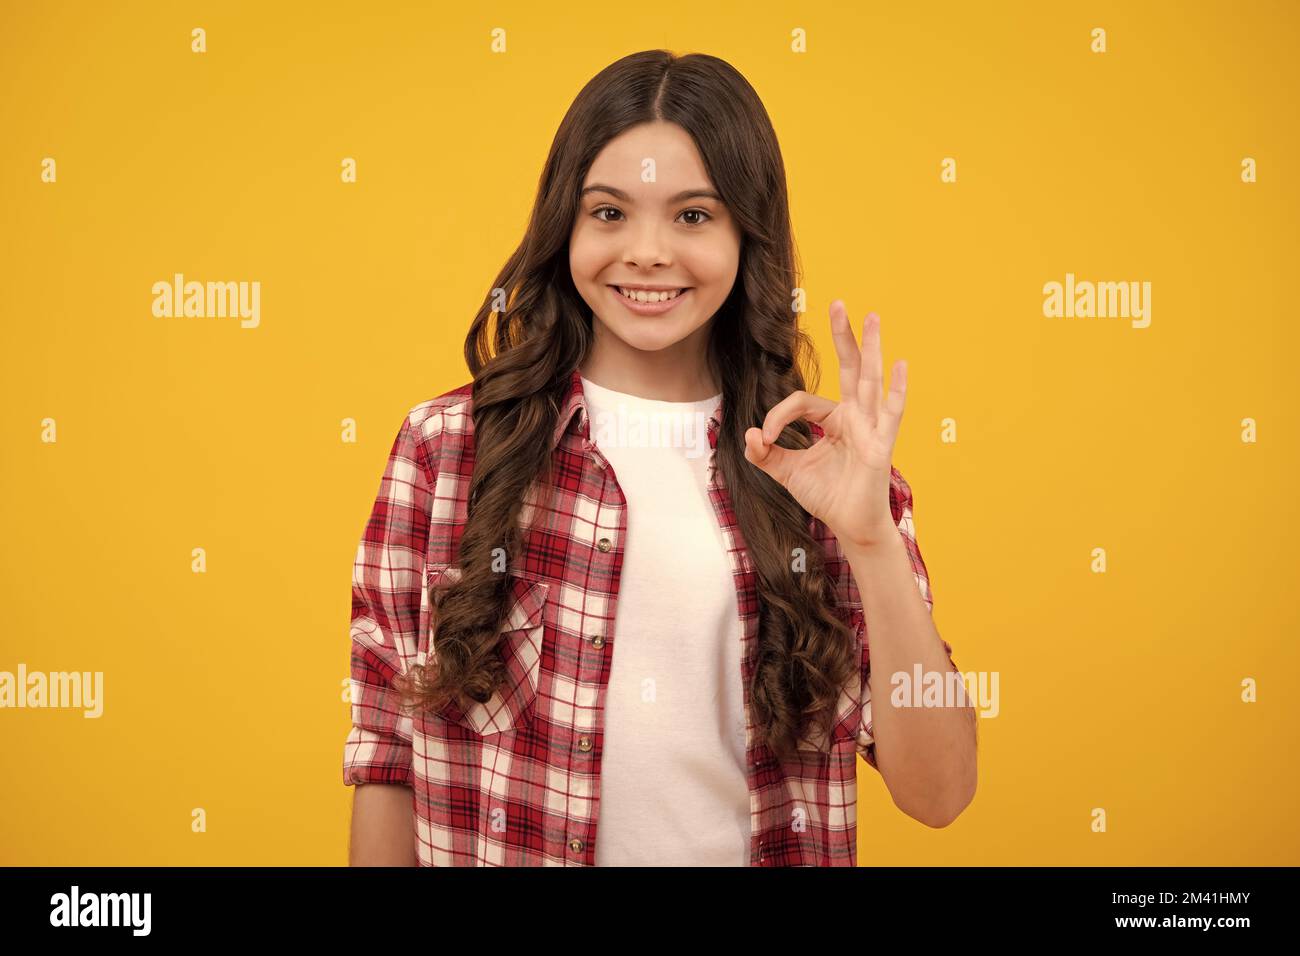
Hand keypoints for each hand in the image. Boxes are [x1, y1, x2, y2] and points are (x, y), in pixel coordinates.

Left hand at [742, 300, 905, 549]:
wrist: (850, 526)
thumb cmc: (827, 497)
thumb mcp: (787, 472)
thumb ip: (765, 454)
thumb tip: (749, 434)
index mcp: (834, 420)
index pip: (802, 401)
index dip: (778, 416)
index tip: (764, 439)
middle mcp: (855, 417)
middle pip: (850, 368)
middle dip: (843, 336)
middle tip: (838, 302)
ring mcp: (871, 427)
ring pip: (869, 381)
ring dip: (869, 349)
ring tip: (871, 318)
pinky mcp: (880, 444)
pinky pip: (890, 413)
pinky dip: (896, 390)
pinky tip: (900, 365)